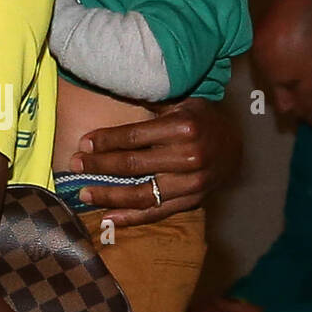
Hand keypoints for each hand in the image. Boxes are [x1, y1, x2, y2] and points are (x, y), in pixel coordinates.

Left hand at [69, 97, 241, 225]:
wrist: (235, 145)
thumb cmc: (200, 120)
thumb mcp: (180, 104)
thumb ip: (149, 105)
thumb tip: (110, 93)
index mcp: (183, 128)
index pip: (135, 137)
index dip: (106, 141)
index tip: (83, 143)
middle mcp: (189, 157)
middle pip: (133, 165)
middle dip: (100, 165)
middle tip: (75, 165)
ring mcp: (192, 183)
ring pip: (143, 194)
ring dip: (110, 196)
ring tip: (85, 193)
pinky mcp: (193, 201)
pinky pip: (158, 212)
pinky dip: (132, 218)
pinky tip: (108, 218)